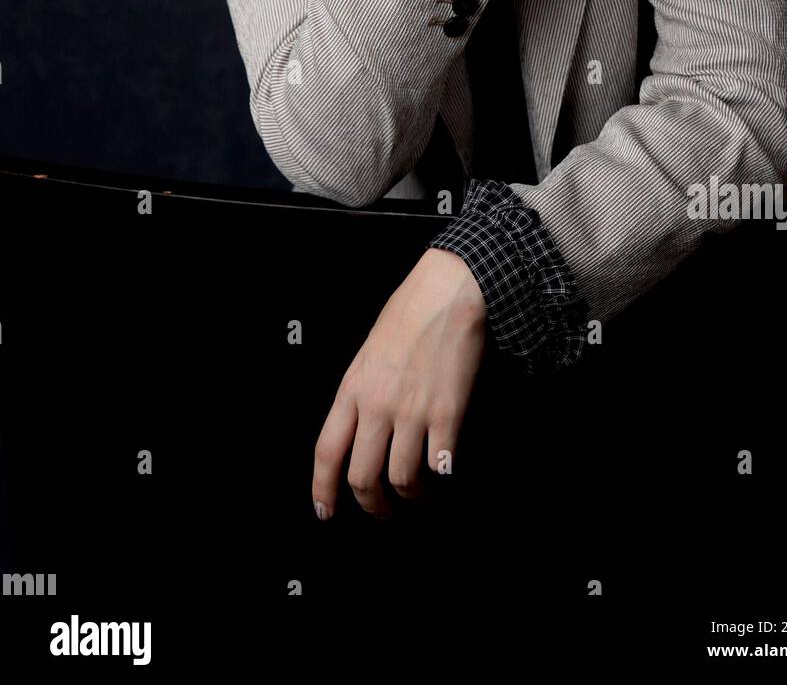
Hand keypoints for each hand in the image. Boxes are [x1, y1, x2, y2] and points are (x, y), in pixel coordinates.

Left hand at [311, 248, 487, 520]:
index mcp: (352, 388)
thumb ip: (362, 391)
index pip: (326, 452)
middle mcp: (376, 405)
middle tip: (383, 513)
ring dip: (412, 496)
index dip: (323, 490)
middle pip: (361, 477)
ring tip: (421, 493)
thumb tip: (363, 428)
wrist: (448, 289)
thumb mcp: (369, 352)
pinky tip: (446, 470)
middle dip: (372, 506)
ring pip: (402, 479)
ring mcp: (412, 411)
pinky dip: (443, 476)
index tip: (326, 512)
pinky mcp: (447, 412)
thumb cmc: (410, 312)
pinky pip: (440, 465)